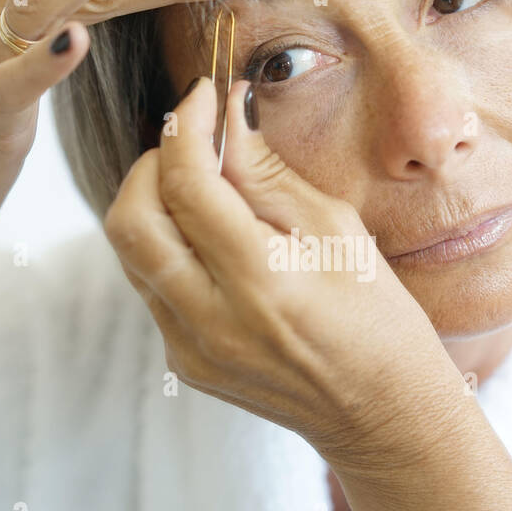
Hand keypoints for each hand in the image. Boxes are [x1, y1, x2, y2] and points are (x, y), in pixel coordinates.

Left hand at [104, 75, 463, 470]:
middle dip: (153, 162)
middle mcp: (213, 321)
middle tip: (194, 141)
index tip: (203, 94)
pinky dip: (169, 245)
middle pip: (130, 218)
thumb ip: (270, 175)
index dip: (187, 125)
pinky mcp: (184, 363)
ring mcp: (190, 349)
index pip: (188, 183)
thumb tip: (227, 114)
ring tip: (207, 185)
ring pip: (131, 251)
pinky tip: (213, 239)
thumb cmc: (379, 319)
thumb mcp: (338, 232)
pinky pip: (151, 285)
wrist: (382, 416)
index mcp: (262, 283)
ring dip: (156, 202)